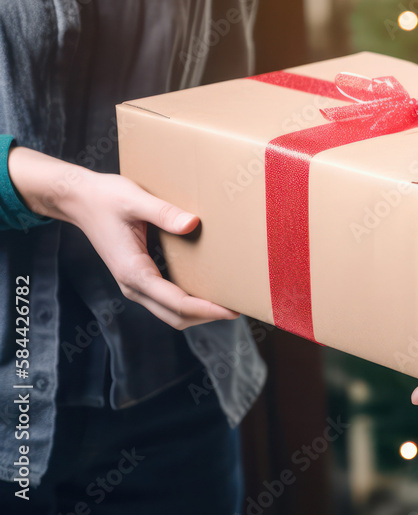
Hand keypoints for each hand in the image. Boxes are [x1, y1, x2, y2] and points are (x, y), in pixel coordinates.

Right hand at [8, 146, 237, 329]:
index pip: (177, 302)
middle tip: (241, 307)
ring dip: (199, 312)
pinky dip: (189, 302)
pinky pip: (166, 300)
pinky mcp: (138, 278)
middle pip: (176, 316)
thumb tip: (193, 224)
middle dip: (208, 316)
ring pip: (171, 312)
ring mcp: (134, 284)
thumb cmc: (106, 198)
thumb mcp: (135, 200)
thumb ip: (164, 213)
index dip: (207, 309)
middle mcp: (133, 285)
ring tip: (230, 301)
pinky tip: (209, 289)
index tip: (233, 310)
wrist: (79, 200)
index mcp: (133, 271)